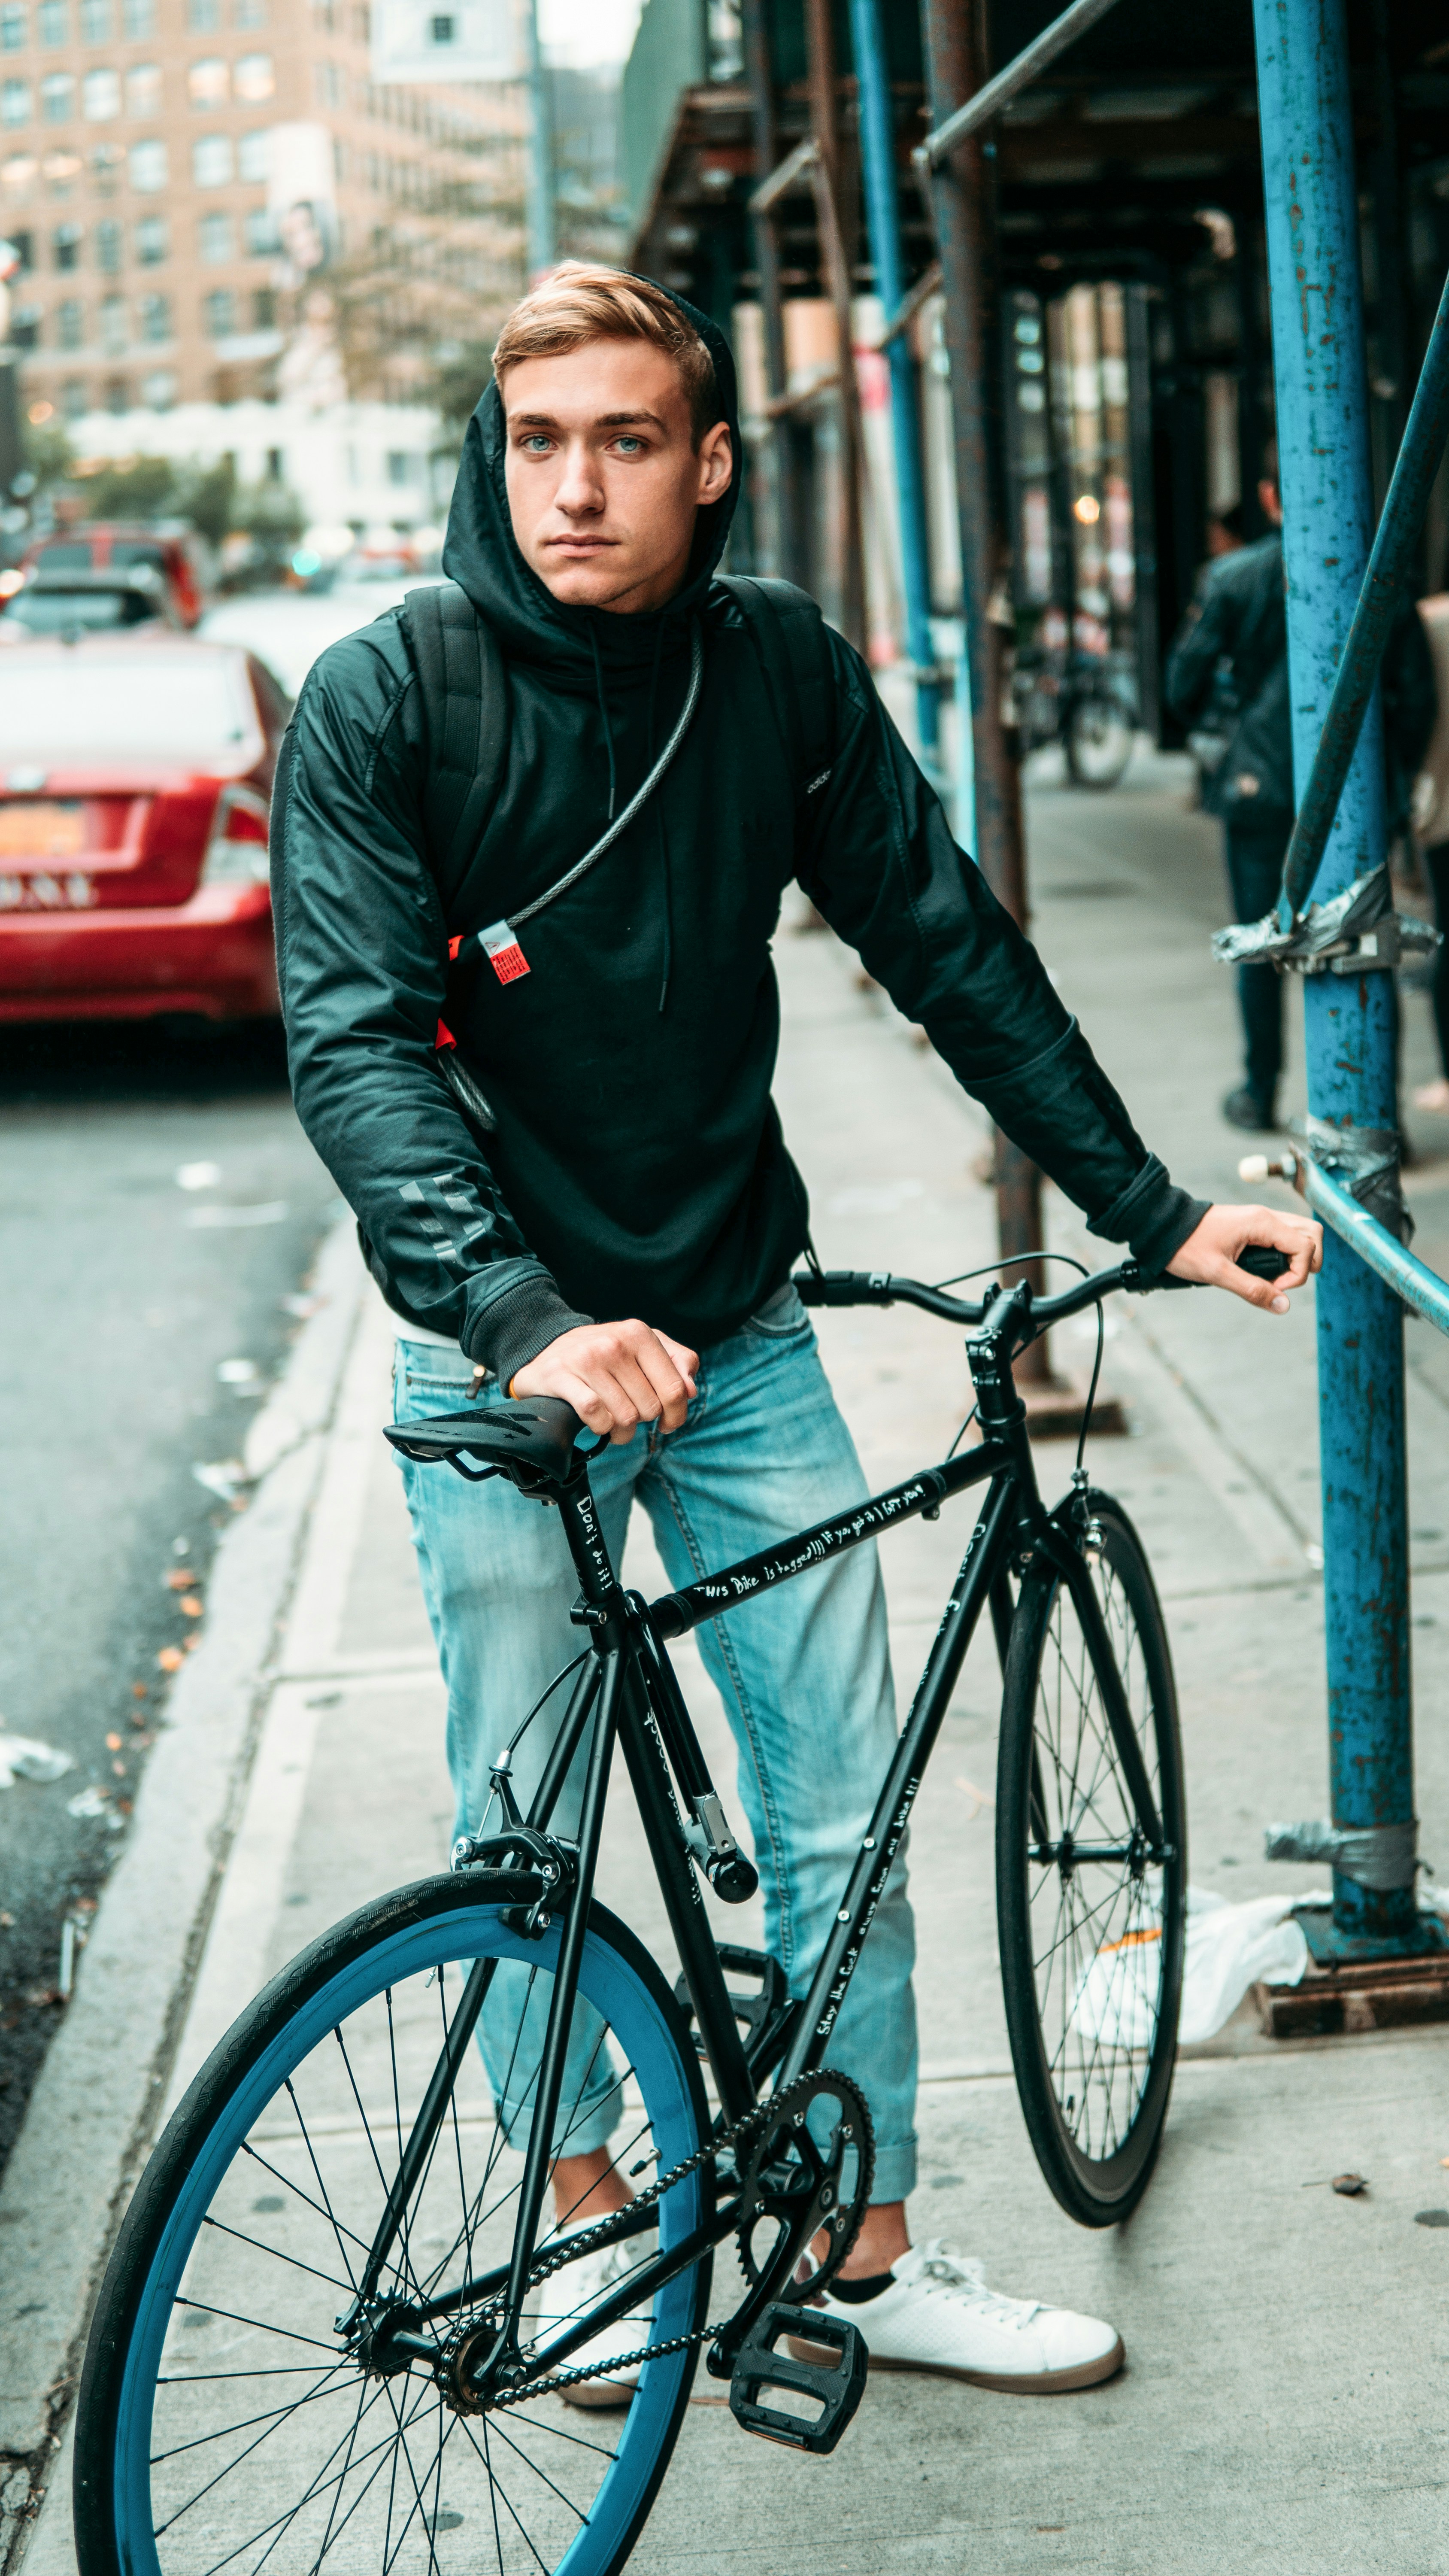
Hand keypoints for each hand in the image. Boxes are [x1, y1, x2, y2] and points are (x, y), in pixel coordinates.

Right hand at [511, 1320, 699, 1441]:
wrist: (547, 1350)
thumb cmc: (604, 1356)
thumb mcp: (643, 1348)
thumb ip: (677, 1362)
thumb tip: (691, 1391)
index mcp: (639, 1334)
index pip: (674, 1389)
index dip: (676, 1415)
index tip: (668, 1423)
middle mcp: (614, 1343)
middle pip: (649, 1408)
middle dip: (642, 1421)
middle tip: (629, 1414)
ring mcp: (587, 1359)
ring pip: (624, 1417)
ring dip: (621, 1431)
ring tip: (612, 1422)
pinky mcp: (562, 1377)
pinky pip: (595, 1416)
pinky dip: (600, 1427)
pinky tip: (597, 1422)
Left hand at [1166, 1203, 1321, 1312]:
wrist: (1164, 1227)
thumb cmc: (1186, 1246)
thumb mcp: (1217, 1273)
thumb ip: (1252, 1289)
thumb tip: (1282, 1306)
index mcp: (1262, 1223)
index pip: (1305, 1246)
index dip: (1297, 1273)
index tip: (1274, 1288)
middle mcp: (1267, 1216)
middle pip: (1313, 1234)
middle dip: (1307, 1262)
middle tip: (1282, 1282)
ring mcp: (1262, 1219)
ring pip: (1301, 1233)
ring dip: (1298, 1258)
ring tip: (1276, 1278)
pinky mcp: (1255, 1225)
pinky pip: (1284, 1235)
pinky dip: (1286, 1253)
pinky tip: (1268, 1269)